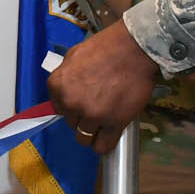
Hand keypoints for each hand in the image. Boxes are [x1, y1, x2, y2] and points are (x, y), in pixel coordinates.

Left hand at [46, 20, 162, 154]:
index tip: (82, 100)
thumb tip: (63, 90)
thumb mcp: (74, 55)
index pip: (57, 108)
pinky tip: (109, 136)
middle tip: (98, 104)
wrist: (136, 48)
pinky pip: (102, 146)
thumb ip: (65, 75)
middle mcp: (71, 103)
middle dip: (82, 116)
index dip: (71, 104)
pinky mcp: (113, 124)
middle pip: (71, 122)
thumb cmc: (107, 47)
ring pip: (84, 137)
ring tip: (104, 121)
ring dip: (93, 131)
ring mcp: (92, 116)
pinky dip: (104, 144)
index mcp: (58, 86)